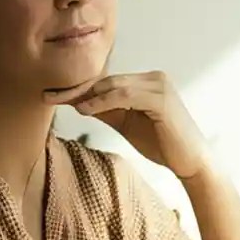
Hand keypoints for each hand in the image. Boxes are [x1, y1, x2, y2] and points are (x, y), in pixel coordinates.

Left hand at [43, 71, 209, 179]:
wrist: (190, 162)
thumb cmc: (162, 143)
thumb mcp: (126, 123)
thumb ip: (105, 110)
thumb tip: (77, 102)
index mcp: (146, 81)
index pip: (106, 80)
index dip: (79, 86)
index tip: (53, 93)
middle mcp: (153, 77)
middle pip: (107, 79)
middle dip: (77, 88)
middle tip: (50, 94)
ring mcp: (159, 85)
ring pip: (114, 85)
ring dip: (87, 94)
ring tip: (63, 101)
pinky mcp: (161, 98)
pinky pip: (125, 96)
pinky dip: (103, 101)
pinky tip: (85, 109)